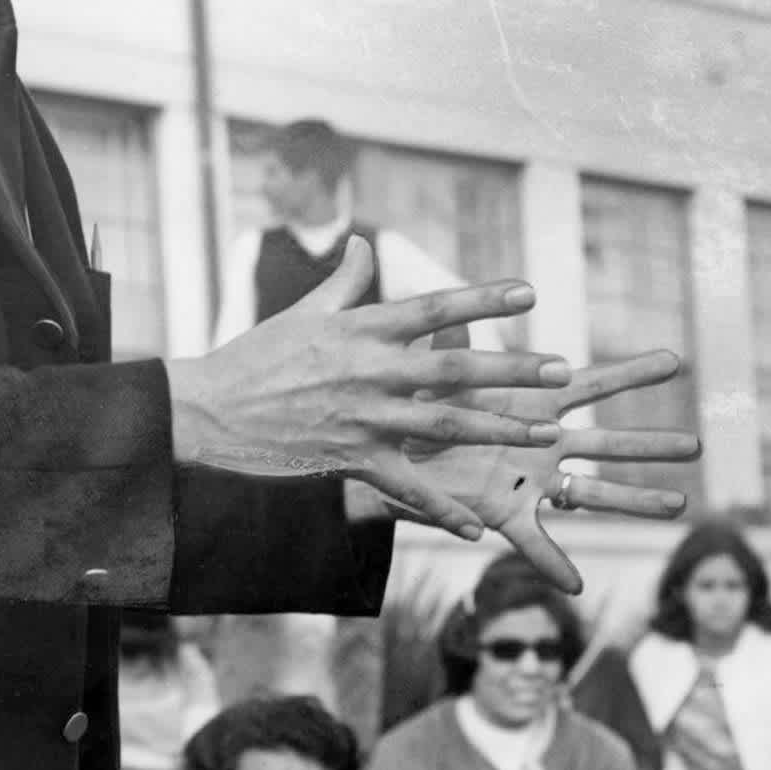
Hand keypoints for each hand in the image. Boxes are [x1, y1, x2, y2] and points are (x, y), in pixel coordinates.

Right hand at [165, 238, 569, 536]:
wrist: (208, 409)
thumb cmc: (256, 357)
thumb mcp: (303, 312)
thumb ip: (345, 282)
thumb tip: (363, 242)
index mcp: (362, 329)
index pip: (435, 309)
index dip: (484, 300)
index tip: (530, 294)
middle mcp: (370, 370)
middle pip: (455, 368)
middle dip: (513, 370)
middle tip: (561, 369)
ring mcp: (363, 417)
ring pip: (445, 425)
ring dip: (499, 429)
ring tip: (546, 431)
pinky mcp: (350, 458)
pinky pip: (406, 486)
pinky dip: (441, 510)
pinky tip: (478, 527)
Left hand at [395, 352, 700, 593]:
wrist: (397, 454)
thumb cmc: (423, 406)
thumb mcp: (441, 375)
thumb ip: (454, 349)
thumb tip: (456, 314)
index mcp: (535, 405)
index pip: (593, 384)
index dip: (633, 373)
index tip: (674, 361)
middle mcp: (544, 444)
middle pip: (609, 443)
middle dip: (652, 444)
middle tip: (697, 444)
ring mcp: (531, 482)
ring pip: (593, 494)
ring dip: (635, 500)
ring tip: (680, 505)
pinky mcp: (506, 514)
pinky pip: (534, 543)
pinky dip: (552, 564)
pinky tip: (576, 586)